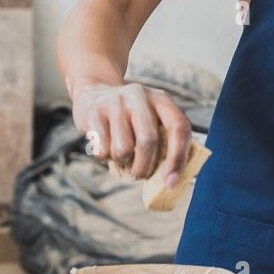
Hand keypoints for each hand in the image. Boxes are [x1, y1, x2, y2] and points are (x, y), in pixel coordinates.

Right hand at [72, 80, 193, 187]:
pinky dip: (104, 157)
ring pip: (123, 149)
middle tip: (140, 175)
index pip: (178, 126)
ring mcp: (115, 102)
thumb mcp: (152, 118)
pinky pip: (102, 149)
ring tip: (120, 154)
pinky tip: (104, 145)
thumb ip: (165, 141)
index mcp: (161, 99)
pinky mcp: (94, 112)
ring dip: (122, 161)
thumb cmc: (130, 118)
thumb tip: (171, 180)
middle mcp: (139, 96)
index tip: (171, 181)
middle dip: (145, 167)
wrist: (95, 91)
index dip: (178, 157)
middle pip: (148, 140)